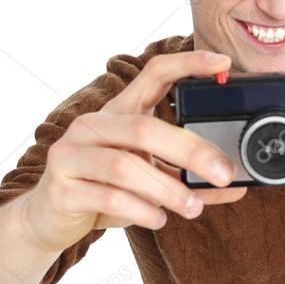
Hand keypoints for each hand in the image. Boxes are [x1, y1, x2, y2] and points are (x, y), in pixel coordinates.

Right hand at [22, 50, 246, 252]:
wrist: (49, 219)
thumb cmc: (104, 190)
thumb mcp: (150, 181)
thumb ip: (188, 181)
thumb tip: (235, 187)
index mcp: (118, 112)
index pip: (153, 74)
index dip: (188, 64)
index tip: (222, 64)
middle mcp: (92, 126)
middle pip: (146, 128)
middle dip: (190, 151)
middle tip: (223, 173)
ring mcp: (71, 154)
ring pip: (126, 166)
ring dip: (167, 189)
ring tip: (192, 208)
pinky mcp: (62, 188)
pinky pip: (108, 196)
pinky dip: (140, 209)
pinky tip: (158, 219)